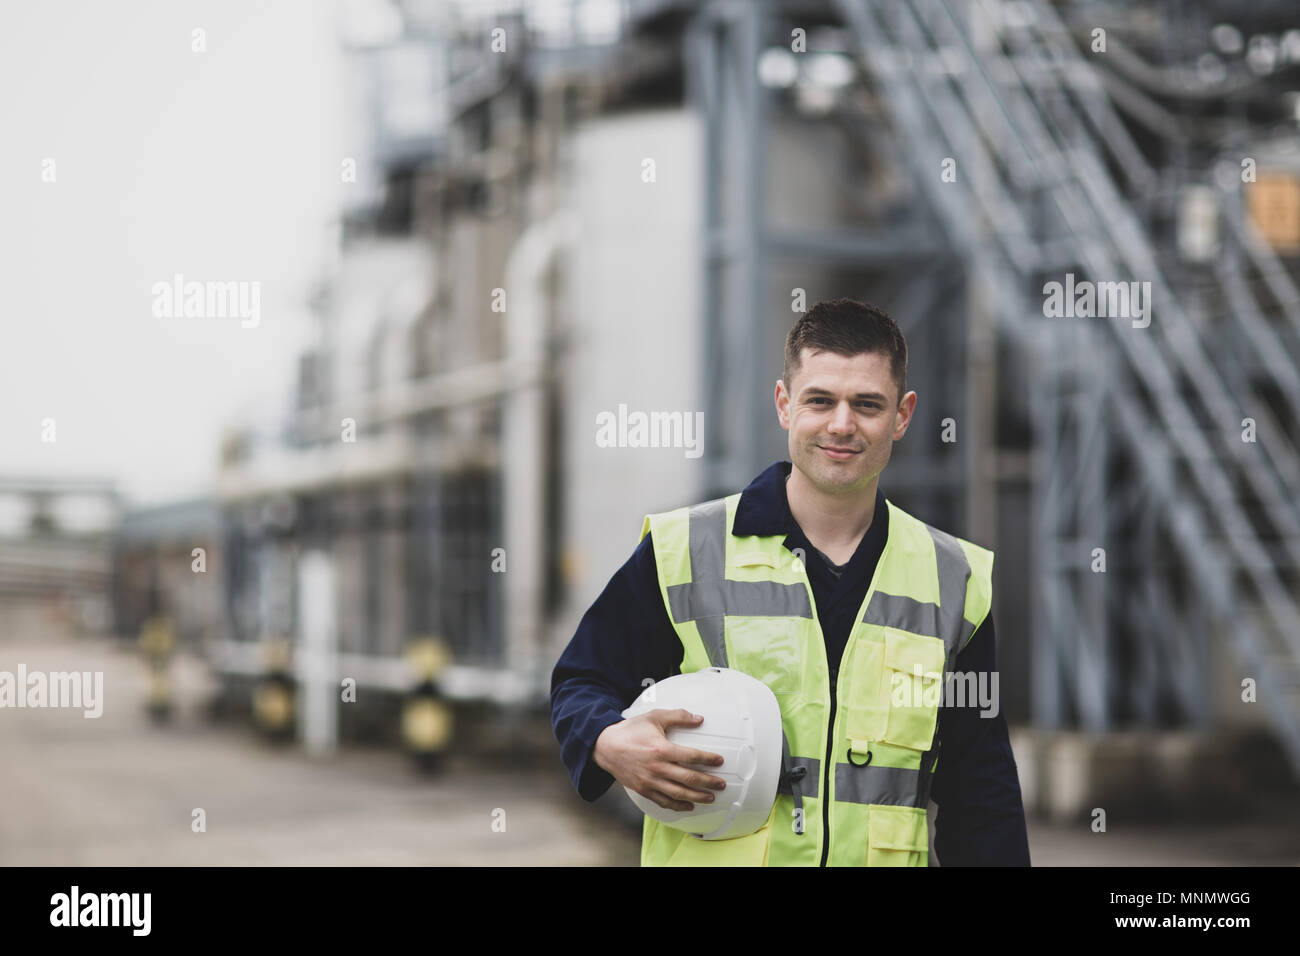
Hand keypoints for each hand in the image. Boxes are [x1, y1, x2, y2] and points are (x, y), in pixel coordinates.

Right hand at [594, 708, 726, 811]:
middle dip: (708, 783)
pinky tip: (688, 805)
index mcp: (661, 749)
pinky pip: (664, 801)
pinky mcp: (643, 790)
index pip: (691, 756)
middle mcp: (657, 768)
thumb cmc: (631, 731)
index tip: (719, 761)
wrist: (606, 746)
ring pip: (678, 794)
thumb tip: (698, 719)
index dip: (708, 759)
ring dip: (697, 797)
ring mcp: (650, 781)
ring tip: (710, 797)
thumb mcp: (654, 717)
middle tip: (720, 784)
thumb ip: (678, 716)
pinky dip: (678, 805)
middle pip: (689, 779)